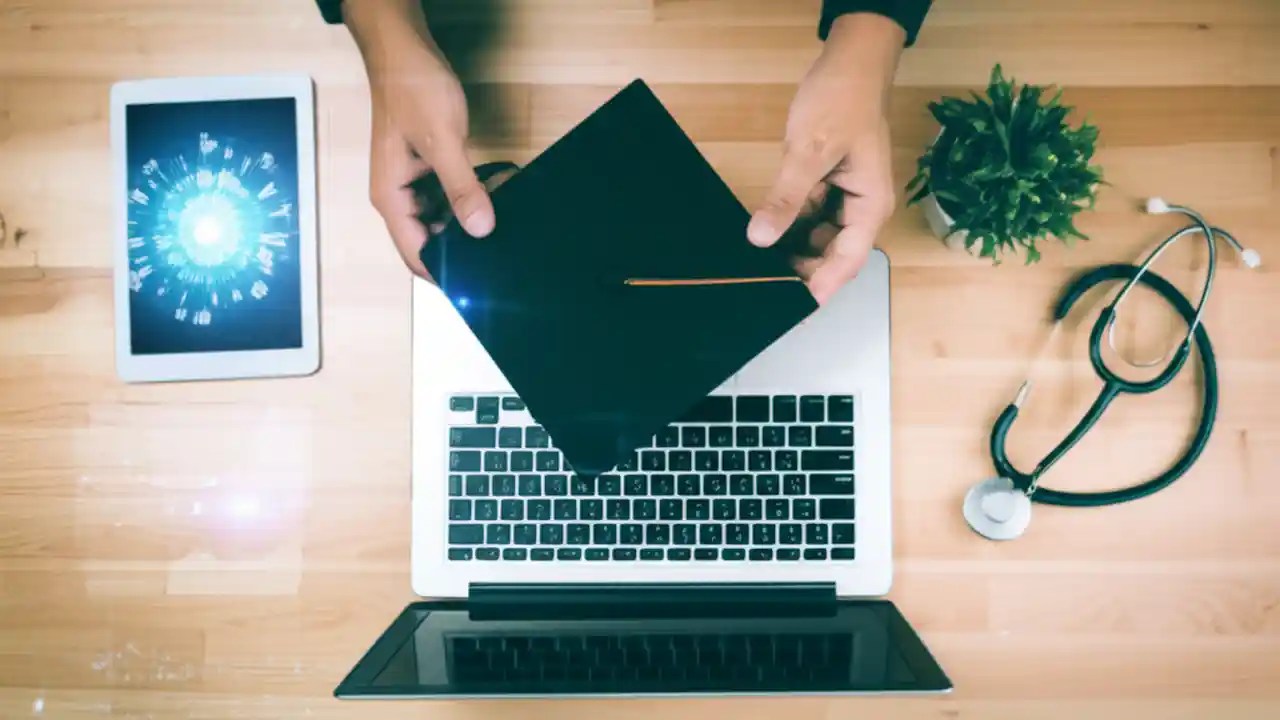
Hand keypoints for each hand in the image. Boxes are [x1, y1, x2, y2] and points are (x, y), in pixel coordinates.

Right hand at [344, 0, 493, 276]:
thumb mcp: (442, 142)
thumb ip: (461, 188)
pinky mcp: (427, 168)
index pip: (415, 255)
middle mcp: (398, 196)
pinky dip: (473, 193)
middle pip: (431, 239)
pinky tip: (497, 186)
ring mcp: (412, 182)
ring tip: (503, 208)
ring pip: (444, 217)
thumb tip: (480, 230)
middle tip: (503, 244)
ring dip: (472, 216)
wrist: (405, 50)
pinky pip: (451, 193)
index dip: (444, 273)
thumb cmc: (412, 90)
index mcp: (390, 198)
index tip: (478, 282)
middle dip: (465, 243)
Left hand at [747, 13, 904, 303]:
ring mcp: (844, 197)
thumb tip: (761, 237)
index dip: (820, 286)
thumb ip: (786, 198)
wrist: (851, 60)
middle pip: (831, 255)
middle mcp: (861, 208)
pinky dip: (787, 223)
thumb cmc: (843, 100)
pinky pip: (807, 215)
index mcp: (870, 206)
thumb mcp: (809, 151)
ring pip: (816, 237)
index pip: (847, 261)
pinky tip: (762, 229)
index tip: (791, 306)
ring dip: (791, 248)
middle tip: (761, 282)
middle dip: (801, 269)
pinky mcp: (827, 184)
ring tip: (757, 261)